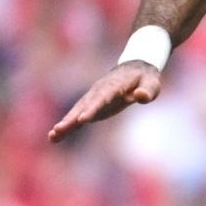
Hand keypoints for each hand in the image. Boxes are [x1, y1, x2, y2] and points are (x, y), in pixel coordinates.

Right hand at [46, 62, 162, 142]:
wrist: (133, 68)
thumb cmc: (145, 78)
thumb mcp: (152, 83)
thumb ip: (148, 91)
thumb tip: (141, 96)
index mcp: (114, 86)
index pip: (102, 98)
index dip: (92, 109)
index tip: (82, 120)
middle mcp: (99, 91)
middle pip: (83, 105)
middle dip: (71, 118)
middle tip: (58, 130)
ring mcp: (93, 98)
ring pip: (77, 111)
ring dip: (65, 123)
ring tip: (53, 136)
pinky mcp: (91, 105)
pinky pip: (78, 115)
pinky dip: (68, 125)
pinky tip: (55, 137)